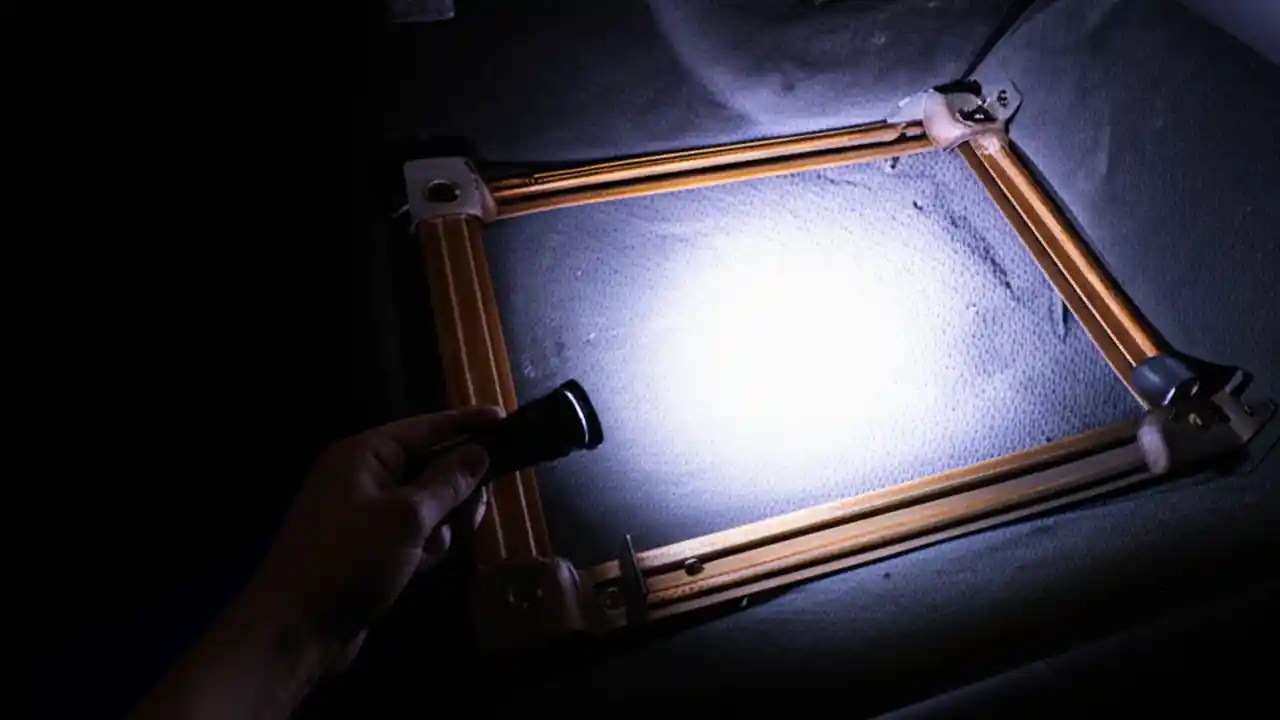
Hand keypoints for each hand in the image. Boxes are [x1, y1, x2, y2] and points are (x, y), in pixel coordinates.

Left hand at [245, 405, 503, 669]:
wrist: (295, 628)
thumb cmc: (350, 560)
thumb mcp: (408, 517)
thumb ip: (448, 482)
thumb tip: (478, 453)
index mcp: (364, 455)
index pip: (425, 427)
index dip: (466, 423)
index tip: (504, 419)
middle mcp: (361, 477)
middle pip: (428, 465)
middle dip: (455, 488)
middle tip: (478, 509)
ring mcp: (363, 514)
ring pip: (425, 504)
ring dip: (440, 524)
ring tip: (437, 546)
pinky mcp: (367, 548)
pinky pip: (411, 532)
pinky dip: (423, 545)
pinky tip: (421, 566)